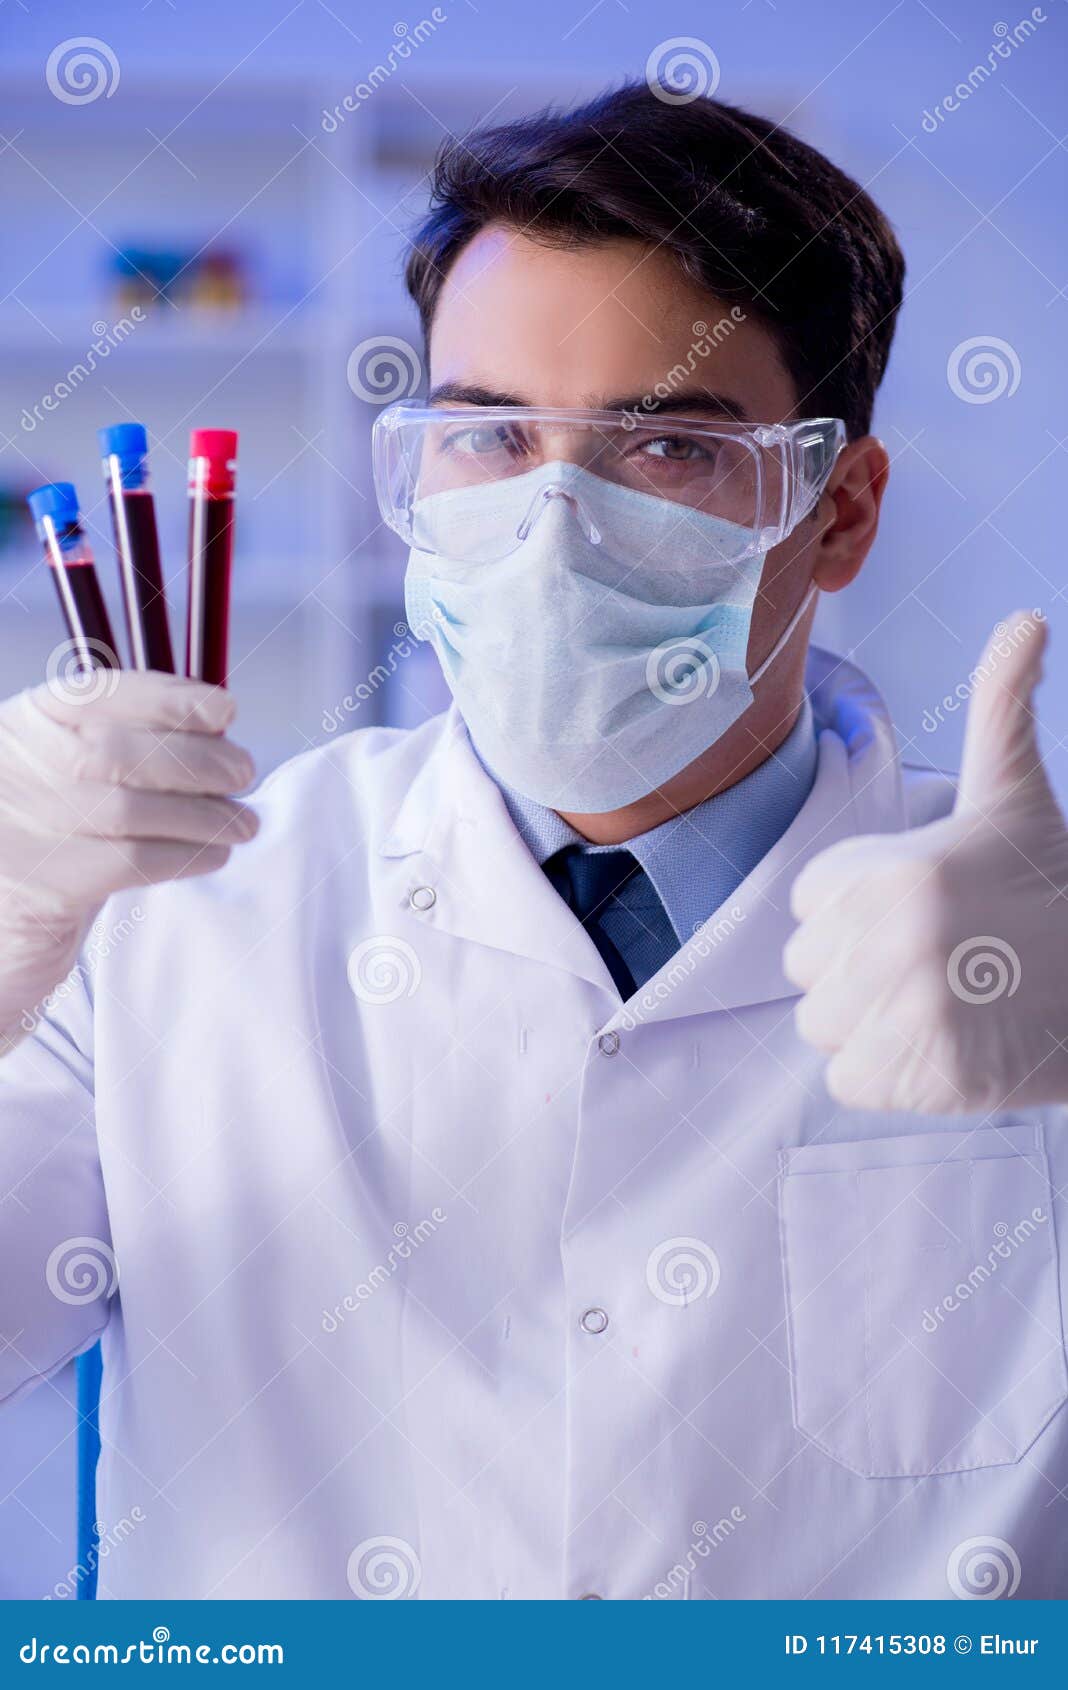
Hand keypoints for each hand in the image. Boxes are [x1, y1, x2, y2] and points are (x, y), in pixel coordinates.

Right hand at [0, 670, 257, 1053]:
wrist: (6, 935)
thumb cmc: (54, 846)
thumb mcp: (75, 780)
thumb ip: (128, 750)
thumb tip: (216, 736)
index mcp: (24, 729)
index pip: (95, 693)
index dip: (167, 698)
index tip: (223, 710)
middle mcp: (14, 771)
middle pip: (116, 750)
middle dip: (196, 758)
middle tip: (243, 773)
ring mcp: (22, 829)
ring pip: (129, 809)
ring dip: (203, 814)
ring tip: (241, 822)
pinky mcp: (43, 887)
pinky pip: (129, 861)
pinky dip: (183, 855)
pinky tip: (212, 856)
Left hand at [783, 610, 1067, 1113]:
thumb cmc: (1053, 884)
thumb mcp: (1018, 793)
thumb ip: (1003, 706)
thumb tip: (1025, 619)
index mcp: (892, 870)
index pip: (807, 903)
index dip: (857, 908)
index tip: (920, 909)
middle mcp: (890, 941)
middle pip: (808, 969)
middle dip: (859, 967)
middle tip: (936, 960)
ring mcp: (906, 1015)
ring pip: (824, 1026)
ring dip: (870, 1022)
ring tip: (942, 1000)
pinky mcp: (923, 1080)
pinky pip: (849, 1081)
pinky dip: (888, 1073)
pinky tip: (941, 1045)